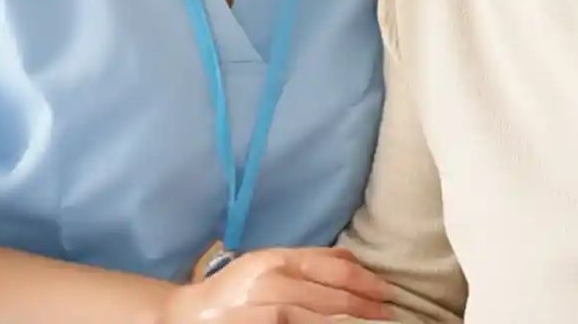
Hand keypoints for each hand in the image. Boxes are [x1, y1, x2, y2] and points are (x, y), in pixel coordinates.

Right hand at [161, 247, 392, 322]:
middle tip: (390, 315)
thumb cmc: (235, 290)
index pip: (332, 268)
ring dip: (349, 322)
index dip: (365, 281)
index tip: (387, 292)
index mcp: (278, 260)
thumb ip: (309, 261)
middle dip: (365, 307)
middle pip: (331, 296)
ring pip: (318, 317)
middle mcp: (273, 281)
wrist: (187, 315)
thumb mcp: (269, 265)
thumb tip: (354, 261)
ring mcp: (265, 308)